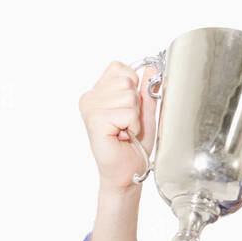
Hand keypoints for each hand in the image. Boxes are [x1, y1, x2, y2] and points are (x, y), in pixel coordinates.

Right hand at [78, 60, 158, 193]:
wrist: (127, 172)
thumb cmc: (133, 146)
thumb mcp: (144, 111)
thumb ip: (145, 89)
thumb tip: (151, 68)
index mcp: (97, 92)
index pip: (120, 68)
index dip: (133, 87)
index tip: (127, 111)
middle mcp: (90, 98)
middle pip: (126, 79)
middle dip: (135, 103)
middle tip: (126, 124)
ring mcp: (90, 108)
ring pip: (128, 95)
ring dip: (134, 116)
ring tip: (124, 130)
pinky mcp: (95, 120)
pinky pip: (127, 111)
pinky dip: (132, 125)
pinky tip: (122, 136)